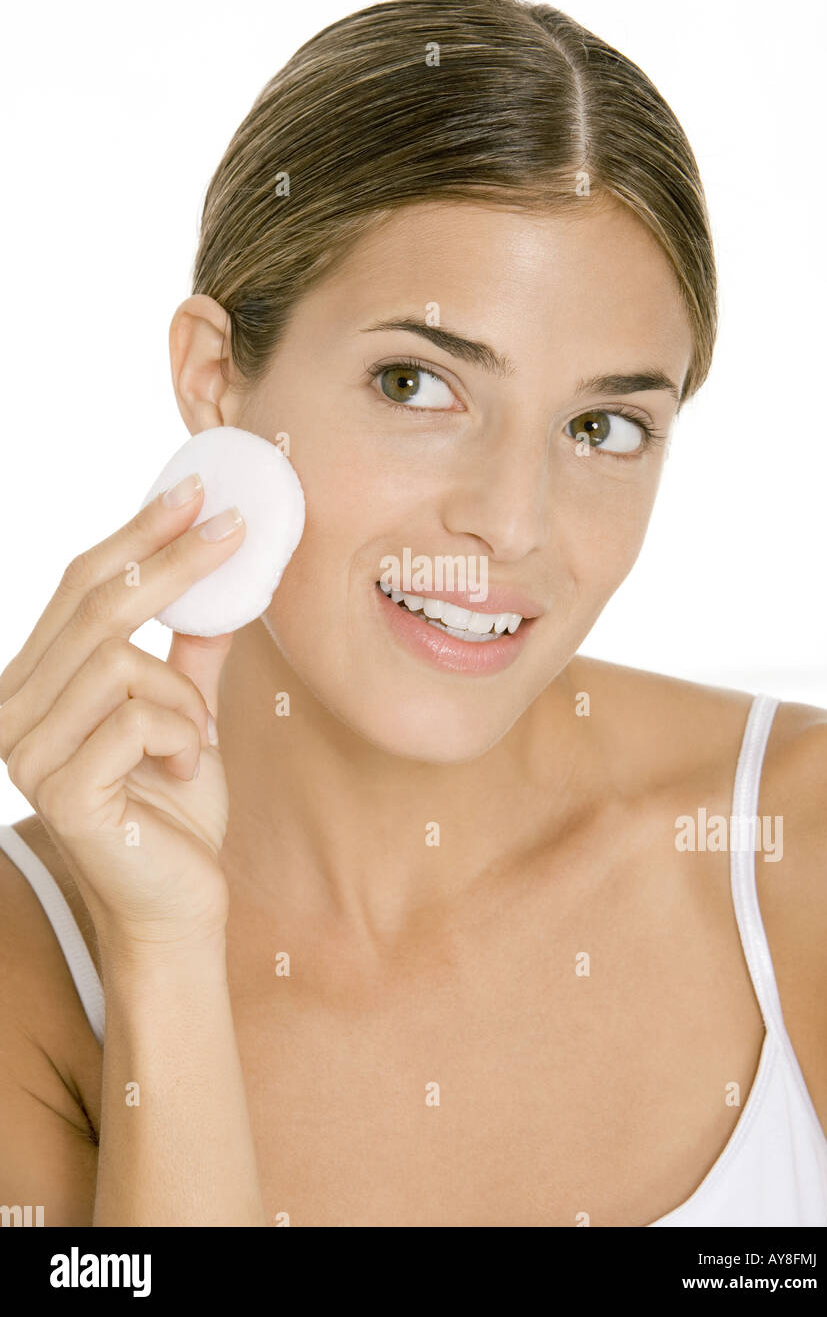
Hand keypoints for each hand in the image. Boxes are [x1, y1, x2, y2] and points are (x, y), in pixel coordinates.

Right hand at [0, 476, 246, 955]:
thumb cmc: (176, 812)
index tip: (192, 491)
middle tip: (235, 529)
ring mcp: (26, 752)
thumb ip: (188, 652)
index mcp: (33, 686)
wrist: (180, 906)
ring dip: (183, 696)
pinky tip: (185, 769)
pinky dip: (182, 736)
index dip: (135, 533)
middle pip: (95, 605)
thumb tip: (220, 575)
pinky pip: (137, 718)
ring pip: (121, 661)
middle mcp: (12, 713)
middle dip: (173, 560)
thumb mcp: (187, 714)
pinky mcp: (60, 790)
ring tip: (197, 738)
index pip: (78, 586)